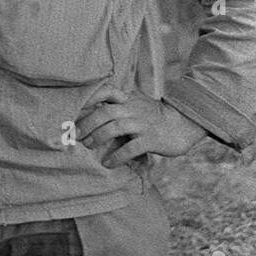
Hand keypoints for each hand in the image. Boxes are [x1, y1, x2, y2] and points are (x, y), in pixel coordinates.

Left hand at [75, 87, 205, 167]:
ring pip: (116, 127)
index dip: (88, 98)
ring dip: (98, 137)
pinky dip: (118, 156)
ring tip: (88, 146)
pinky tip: (108, 163)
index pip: (105, 92)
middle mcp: (133, 109)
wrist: (184, 124)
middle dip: (87, 123)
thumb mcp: (134, 104)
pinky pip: (132, 148)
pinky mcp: (152, 139)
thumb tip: (88, 113)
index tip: (72, 109)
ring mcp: (143, 124)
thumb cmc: (153, 116)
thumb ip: (116, 105)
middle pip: (105, 112)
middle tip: (75, 134)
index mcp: (127, 99)